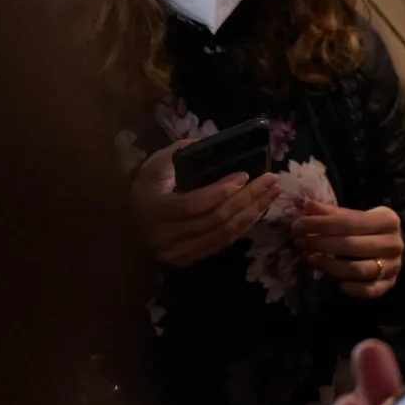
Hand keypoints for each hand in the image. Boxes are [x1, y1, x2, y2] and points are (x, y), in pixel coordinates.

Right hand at [129, 141, 279, 267]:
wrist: (132, 221)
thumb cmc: (148, 187)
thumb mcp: (156, 165)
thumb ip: (180, 153)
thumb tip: (216, 144)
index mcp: (153, 210)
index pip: (193, 205)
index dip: (221, 191)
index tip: (244, 175)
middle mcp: (163, 237)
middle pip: (215, 220)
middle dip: (247, 198)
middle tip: (271, 180)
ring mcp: (176, 253)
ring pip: (223, 234)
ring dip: (253, 212)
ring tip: (272, 192)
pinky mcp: (188, 260)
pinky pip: (223, 243)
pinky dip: (244, 225)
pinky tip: (259, 209)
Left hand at [293, 200, 404, 298]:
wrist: (391, 250)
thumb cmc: (368, 231)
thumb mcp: (355, 217)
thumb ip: (333, 214)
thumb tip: (308, 205)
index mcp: (388, 220)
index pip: (349, 222)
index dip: (320, 224)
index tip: (297, 225)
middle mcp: (394, 244)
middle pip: (351, 245)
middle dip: (320, 243)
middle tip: (300, 242)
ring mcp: (393, 267)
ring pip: (356, 270)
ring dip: (329, 265)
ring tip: (310, 258)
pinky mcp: (388, 285)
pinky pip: (365, 290)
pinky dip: (347, 287)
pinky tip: (331, 279)